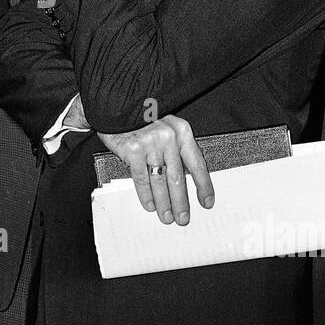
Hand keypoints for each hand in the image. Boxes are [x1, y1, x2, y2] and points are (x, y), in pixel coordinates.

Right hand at [97, 114, 213, 224]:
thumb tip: (185, 179)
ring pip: (159, 180)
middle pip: (177, 177)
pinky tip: (150, 205)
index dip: (203, 185)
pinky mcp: (133, 149)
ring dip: (164, 203)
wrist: (118, 106)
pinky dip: (146, 194)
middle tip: (183, 218)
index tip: (206, 202)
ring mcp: (150, 143)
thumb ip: (176, 150)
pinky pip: (141, 178)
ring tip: (166, 217)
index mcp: (182, 131)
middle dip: (181, 202)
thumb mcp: (167, 128)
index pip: (197, 163)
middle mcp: (168, 137)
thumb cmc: (143, 119)